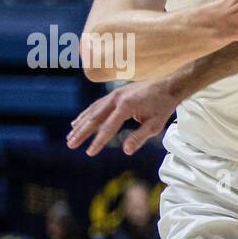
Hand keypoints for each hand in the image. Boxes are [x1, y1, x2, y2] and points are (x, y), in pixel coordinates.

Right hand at [66, 78, 180, 155]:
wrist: (168, 85)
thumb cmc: (163, 106)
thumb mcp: (155, 125)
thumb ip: (139, 137)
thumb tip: (126, 151)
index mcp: (126, 106)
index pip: (108, 128)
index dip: (98, 142)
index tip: (89, 153)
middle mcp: (116, 98)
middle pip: (94, 118)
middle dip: (81, 133)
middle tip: (70, 144)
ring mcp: (114, 94)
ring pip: (92, 111)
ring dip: (80, 124)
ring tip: (70, 136)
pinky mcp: (114, 94)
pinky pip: (96, 105)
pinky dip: (86, 114)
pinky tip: (78, 122)